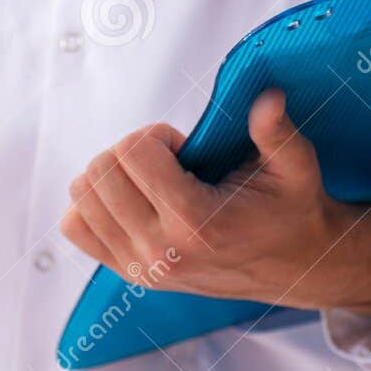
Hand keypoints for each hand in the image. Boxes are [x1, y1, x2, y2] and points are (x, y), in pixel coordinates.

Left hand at [59, 90, 370, 314]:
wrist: (291, 266)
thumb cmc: (291, 210)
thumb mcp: (295, 167)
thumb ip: (276, 132)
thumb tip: (268, 98)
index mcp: (195, 224)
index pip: (132, 152)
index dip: (156, 135)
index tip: (183, 148)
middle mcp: (159, 251)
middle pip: (100, 170)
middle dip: (131, 152)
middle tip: (168, 163)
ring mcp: (139, 266)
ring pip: (82, 195)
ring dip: (112, 175)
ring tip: (153, 181)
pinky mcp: (128, 273)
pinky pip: (75, 226)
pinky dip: (93, 203)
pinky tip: (132, 198)